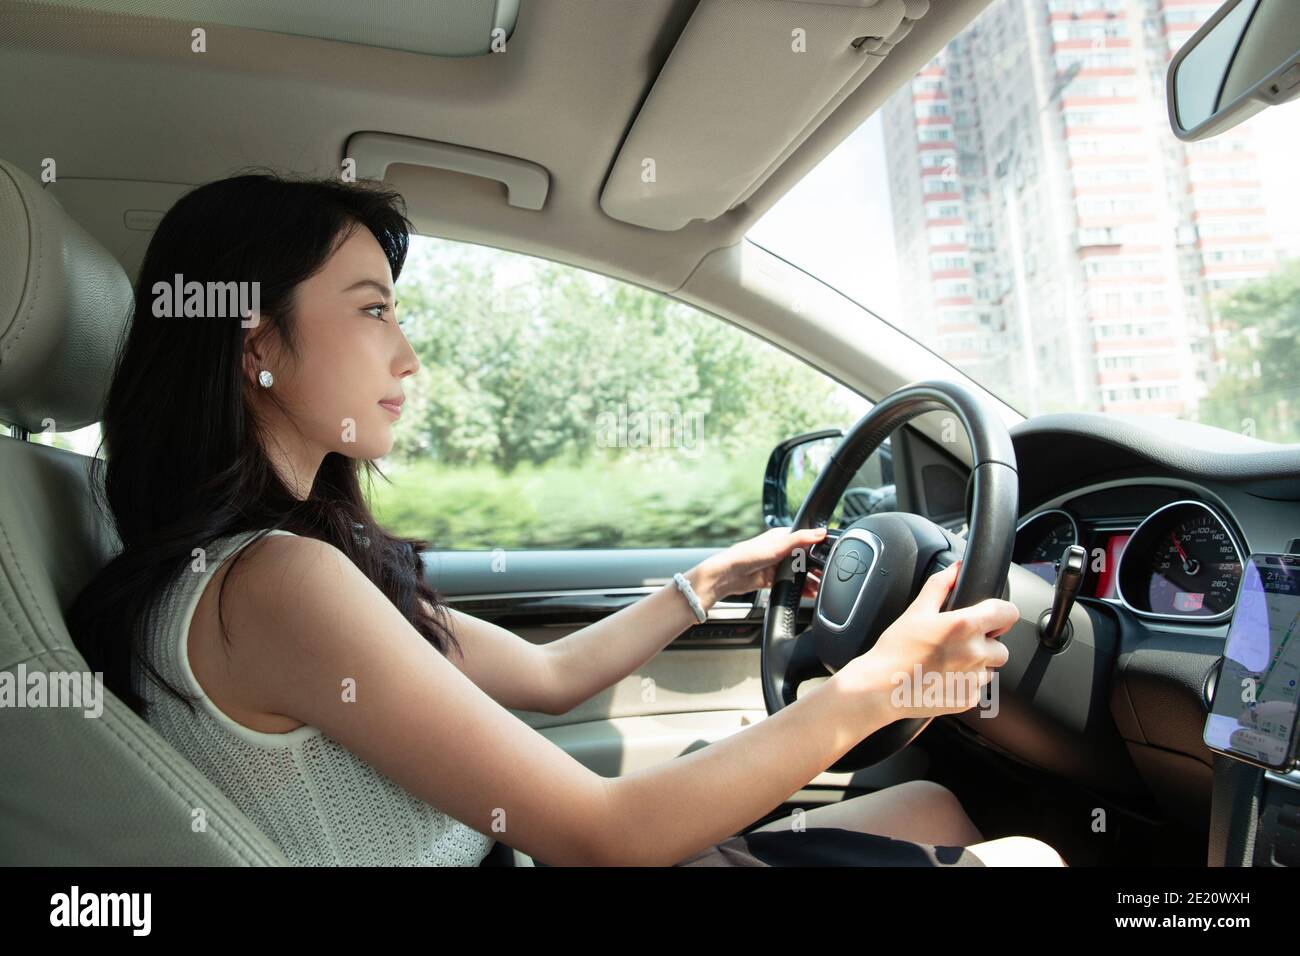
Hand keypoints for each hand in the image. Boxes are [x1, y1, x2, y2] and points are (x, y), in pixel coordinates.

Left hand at [692, 526, 828, 603]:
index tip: (831, 556)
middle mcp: (782, 550)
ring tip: (822, 588)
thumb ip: (801, 539)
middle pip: (805, 558)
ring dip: (810, 580)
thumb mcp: (778, 545)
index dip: (819, 548)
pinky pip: (792, 583)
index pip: (807, 540)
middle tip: (828, 576)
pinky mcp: (773, 579)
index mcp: (783, 536)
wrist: (728, 575)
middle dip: (817, 568)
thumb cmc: (747, 555)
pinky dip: (801, 588)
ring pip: (800, 573)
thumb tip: (821, 532)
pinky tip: (809, 594)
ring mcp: (777, 565)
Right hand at [838, 560, 1016, 719]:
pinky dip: (966, 683)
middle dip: (986, 643)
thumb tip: (956, 569)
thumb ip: (940, 585)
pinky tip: (944, 678)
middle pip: (1002, 646)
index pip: (1009, 613)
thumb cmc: (895, 650)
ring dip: (977, 664)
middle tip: (958, 643)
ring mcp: (973, 679)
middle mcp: (975, 653)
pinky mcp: (968, 699)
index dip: (1001, 612)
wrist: (881, 688)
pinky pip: (977, 688)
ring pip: (990, 669)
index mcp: (965, 626)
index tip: (991, 617)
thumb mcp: (916, 611)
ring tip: (948, 662)